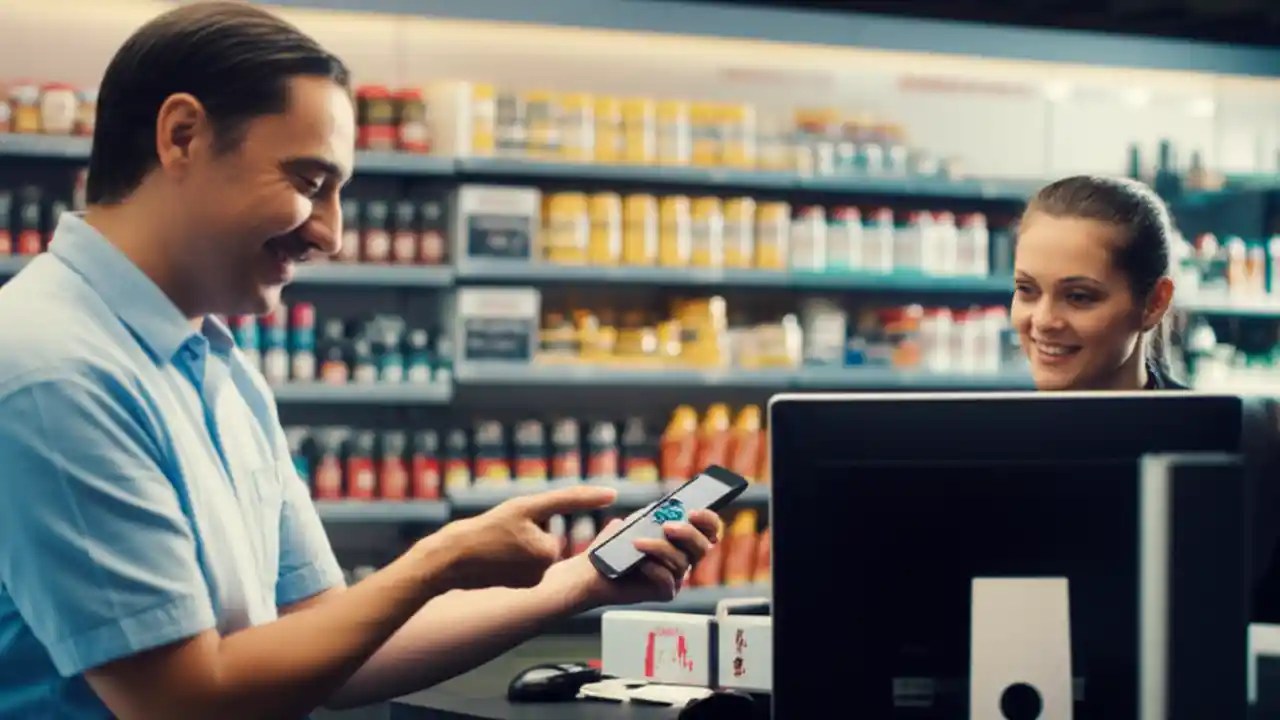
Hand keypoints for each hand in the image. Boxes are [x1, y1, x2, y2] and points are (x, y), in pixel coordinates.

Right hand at [431, 485, 617, 590]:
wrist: (450, 560)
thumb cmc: (486, 529)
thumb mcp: (525, 505)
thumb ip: (568, 499)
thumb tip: (611, 495)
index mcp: (548, 550)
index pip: (559, 522)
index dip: (571, 506)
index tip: (600, 499)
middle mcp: (545, 570)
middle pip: (547, 536)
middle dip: (531, 530)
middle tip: (503, 531)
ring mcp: (533, 581)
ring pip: (536, 549)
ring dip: (521, 543)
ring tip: (497, 544)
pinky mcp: (522, 587)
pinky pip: (527, 563)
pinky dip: (514, 558)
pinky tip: (496, 558)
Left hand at [541, 508, 722, 612]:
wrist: (592, 568)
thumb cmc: (615, 544)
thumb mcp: (636, 522)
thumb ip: (654, 514)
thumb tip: (666, 507)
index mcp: (683, 537)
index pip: (709, 528)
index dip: (708, 519)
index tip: (694, 511)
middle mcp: (684, 556)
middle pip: (703, 547)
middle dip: (688, 534)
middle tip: (668, 526)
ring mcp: (676, 576)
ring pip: (682, 563)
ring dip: (660, 548)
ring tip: (637, 543)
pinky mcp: (664, 592)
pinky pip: (667, 581)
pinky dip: (654, 570)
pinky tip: (640, 564)